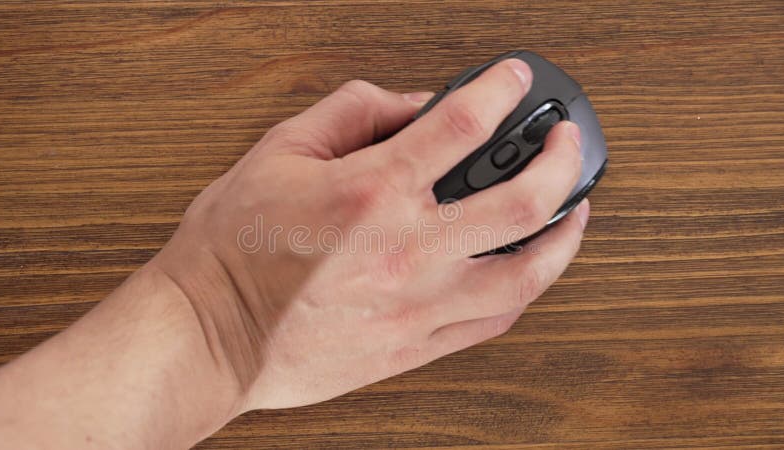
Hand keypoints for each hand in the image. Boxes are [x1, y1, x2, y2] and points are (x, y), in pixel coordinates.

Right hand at [151, 58, 588, 410]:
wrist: (210, 336)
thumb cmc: (234, 251)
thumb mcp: (277, 153)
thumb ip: (350, 114)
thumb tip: (410, 106)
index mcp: (370, 192)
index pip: (461, 123)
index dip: (500, 89)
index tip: (513, 80)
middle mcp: (405, 249)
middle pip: (522, 201)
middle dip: (561, 160)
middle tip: (565, 144)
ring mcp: (416, 305)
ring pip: (525, 274)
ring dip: (564, 237)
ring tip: (573, 212)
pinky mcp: (412, 347)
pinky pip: (492, 321)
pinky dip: (523, 290)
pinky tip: (528, 272)